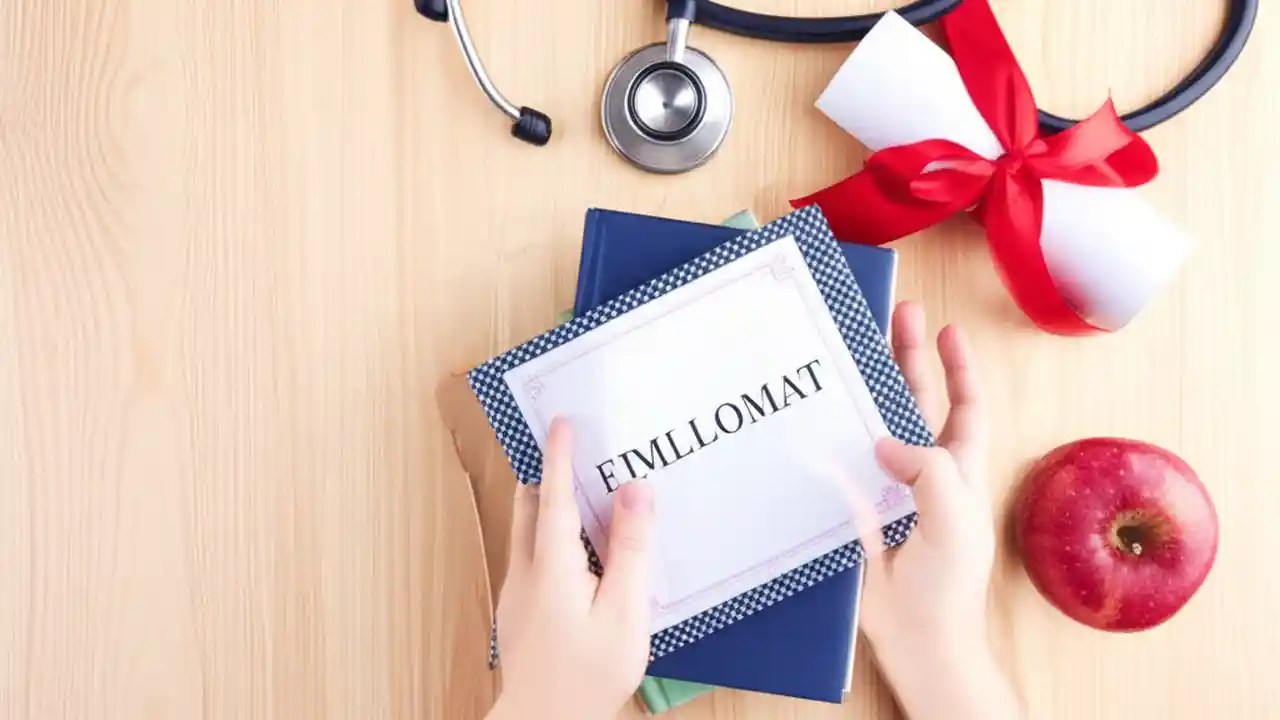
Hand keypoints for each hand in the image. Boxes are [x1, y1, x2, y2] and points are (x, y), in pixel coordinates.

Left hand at [487, 419, 655, 719]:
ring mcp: (518, 594)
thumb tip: (634, 489)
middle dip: (545, 471)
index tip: (561, 419)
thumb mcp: (623, 614)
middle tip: (566, 443)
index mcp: (553, 566)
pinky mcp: (520, 613)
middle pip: (529, 507)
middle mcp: (527, 572)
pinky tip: (578, 550)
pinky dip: (550, 534)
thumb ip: (629, 550)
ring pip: (527, 532)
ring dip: (546, 502)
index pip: (555, 495)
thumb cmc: (587, 676)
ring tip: (577, 488)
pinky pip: (532, 556)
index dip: (559, 455)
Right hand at [858, 302, 1019, 719]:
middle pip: (917, 404)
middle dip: (907, 359)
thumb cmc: (949, 584)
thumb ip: (929, 472)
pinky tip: (815, 421)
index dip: (959, 368)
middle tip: (894, 315)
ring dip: (863, 393)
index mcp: (959, 470)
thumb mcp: (953, 519)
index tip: (947, 330)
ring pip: (876, 428)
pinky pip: (843, 468)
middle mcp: (925, 473)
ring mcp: (890, 491)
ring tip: (846, 354)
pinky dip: (831, 443)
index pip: (965, 407)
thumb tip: (885, 440)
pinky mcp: (858, 512)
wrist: (917, 638)